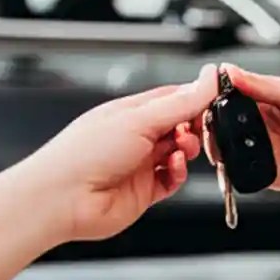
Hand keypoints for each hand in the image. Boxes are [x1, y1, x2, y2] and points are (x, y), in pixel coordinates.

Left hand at [17, 64, 219, 241]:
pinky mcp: (145, 190)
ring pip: (180, 152)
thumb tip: (208, 79)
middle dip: (196, 126)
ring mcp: (140, 163)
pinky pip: (173, 179)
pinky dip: (179, 173)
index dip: (197, 97)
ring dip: (188, 149)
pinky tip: (172, 168)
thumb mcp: (140, 119)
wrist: (61, 200)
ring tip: (182, 149)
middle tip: (203, 128)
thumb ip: (180, 103)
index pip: (175, 97)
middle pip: (181, 125)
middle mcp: (136, 136)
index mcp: (132, 111)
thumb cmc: (83, 154)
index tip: (218, 98)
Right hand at [205, 63, 279, 205]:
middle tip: (199, 112)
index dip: (212, 90)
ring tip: (210, 133)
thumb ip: (266, 86)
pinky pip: (236, 170)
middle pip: (218, 118)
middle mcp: (257, 122)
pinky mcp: (261, 172)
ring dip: (212, 139)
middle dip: (205, 116)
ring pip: (221, 144)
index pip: (228, 91)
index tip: (201, 87)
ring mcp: (257, 148)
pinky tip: (225, 155)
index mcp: (265, 97)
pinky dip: (227, 165)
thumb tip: (231, 71)